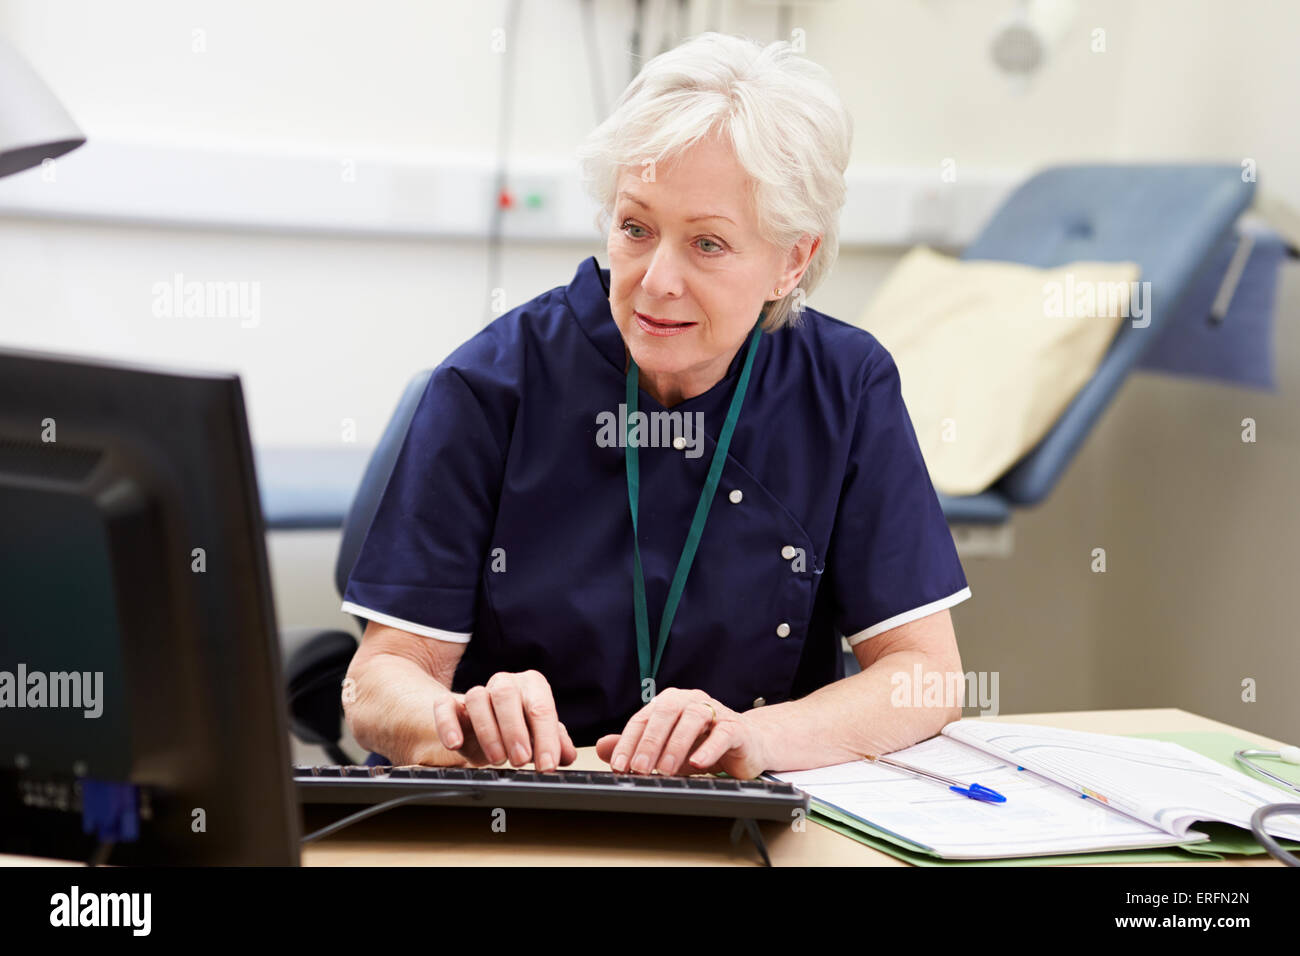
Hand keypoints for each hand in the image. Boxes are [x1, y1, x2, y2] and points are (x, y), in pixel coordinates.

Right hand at [431, 670, 576, 770]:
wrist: (492, 727)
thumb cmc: (522, 730)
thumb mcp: (540, 738)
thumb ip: (556, 744)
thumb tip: (566, 754)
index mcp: (532, 686)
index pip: (540, 707)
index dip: (545, 738)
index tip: (546, 764)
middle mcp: (504, 684)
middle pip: (506, 694)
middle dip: (514, 729)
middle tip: (521, 760)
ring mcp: (477, 693)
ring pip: (477, 697)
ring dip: (487, 731)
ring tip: (497, 759)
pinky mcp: (450, 705)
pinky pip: (443, 706)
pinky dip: (447, 724)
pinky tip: (455, 745)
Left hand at [595, 688, 768, 779]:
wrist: (746, 746)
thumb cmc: (702, 746)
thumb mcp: (664, 749)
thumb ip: (635, 747)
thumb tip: (602, 747)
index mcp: (669, 703)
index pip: (643, 718)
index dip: (628, 742)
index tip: (618, 765)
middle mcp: (690, 701)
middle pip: (666, 713)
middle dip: (649, 742)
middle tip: (638, 767)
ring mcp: (715, 711)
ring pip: (693, 719)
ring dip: (675, 745)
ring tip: (664, 769)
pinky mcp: (736, 727)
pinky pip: (723, 733)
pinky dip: (709, 748)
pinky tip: (697, 763)